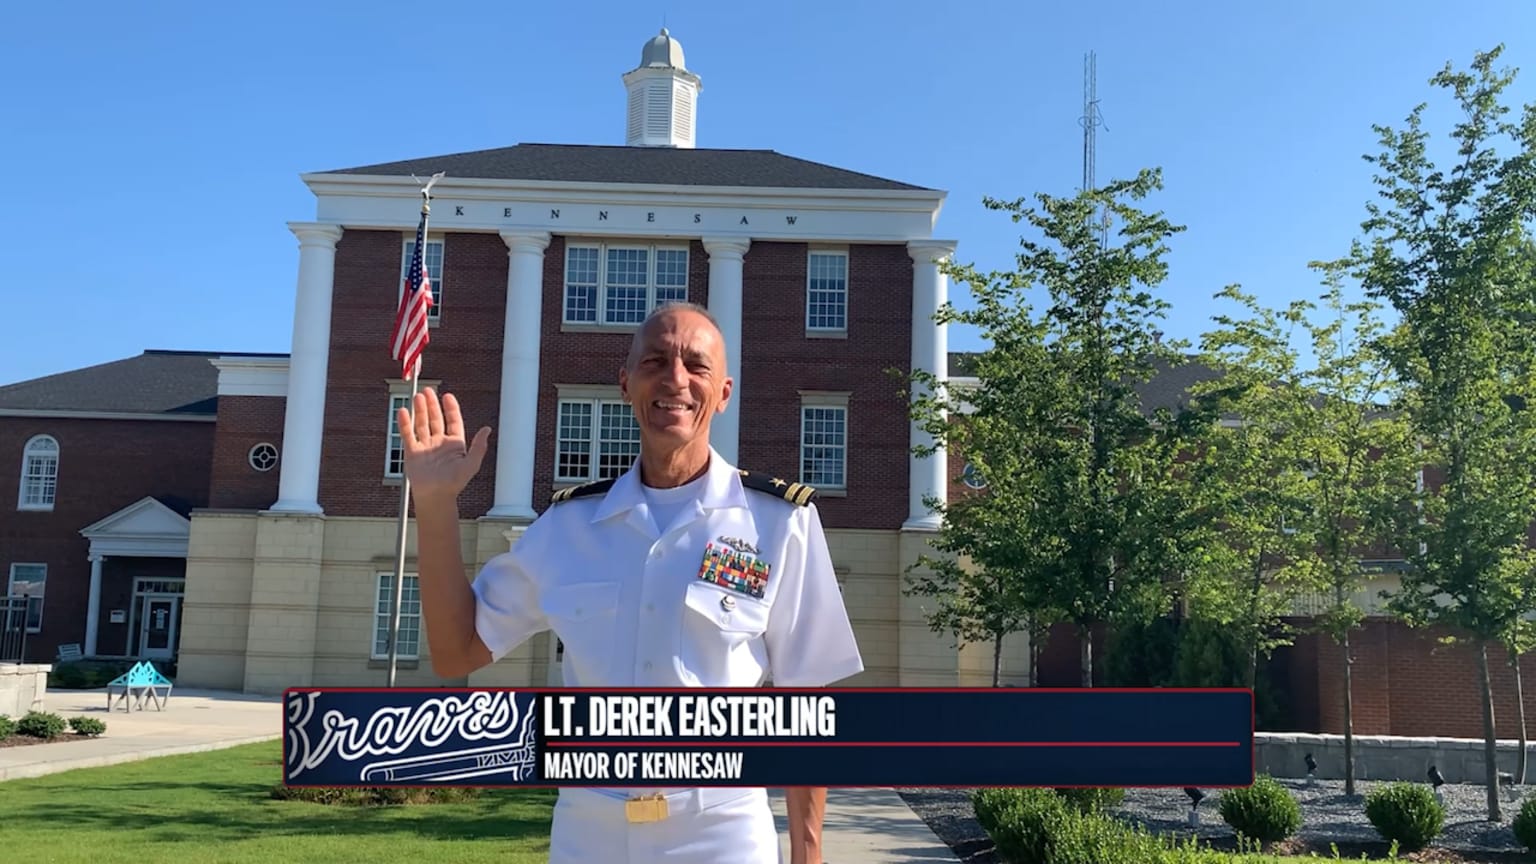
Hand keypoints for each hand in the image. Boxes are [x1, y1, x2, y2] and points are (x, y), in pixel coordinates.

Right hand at [398, 387, 491, 503]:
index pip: (453, 421)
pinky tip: (403, 412)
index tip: (447, 396)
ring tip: (418, 396)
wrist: (435, 496)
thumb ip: (479, 446)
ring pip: (422, 424)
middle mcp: (439, 443)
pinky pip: (407, 435)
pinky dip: (405, 423)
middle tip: (428, 391)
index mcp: (455, 444)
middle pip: (435, 419)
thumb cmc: (454, 483)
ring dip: (420, 410)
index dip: (450, 408)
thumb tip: (487, 429)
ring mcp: (425, 447)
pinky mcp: (412, 453)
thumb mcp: (471, 464)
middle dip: (432, 405)